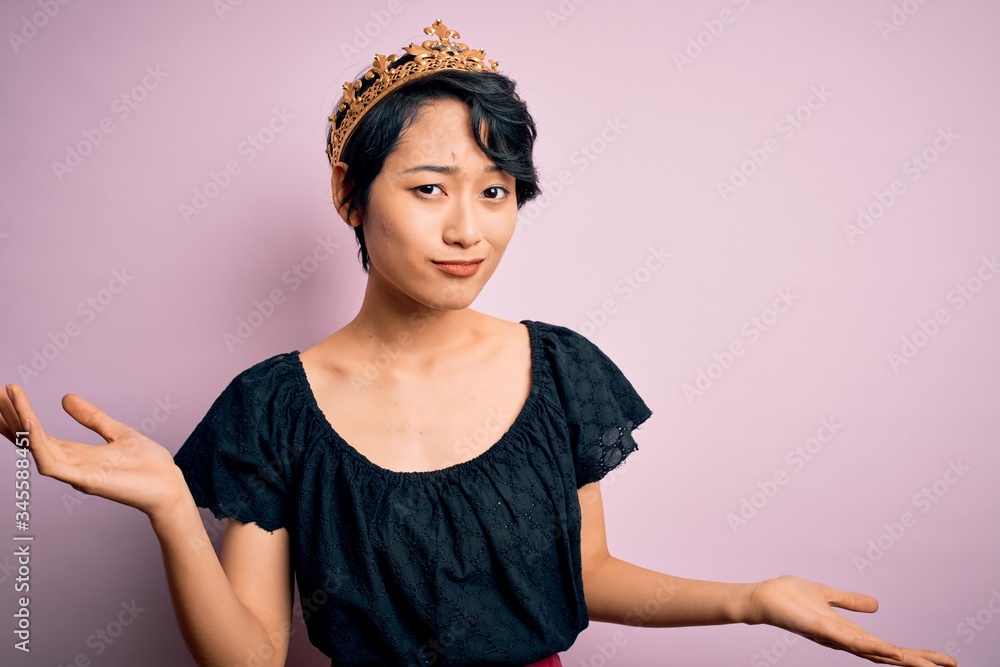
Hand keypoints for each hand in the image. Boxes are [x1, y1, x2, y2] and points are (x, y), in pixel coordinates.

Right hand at [1, 383, 188, 519]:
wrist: (169, 485)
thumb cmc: (148, 465)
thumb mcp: (117, 431)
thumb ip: (91, 418)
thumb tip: (65, 398)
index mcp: (76, 454)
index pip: (39, 435)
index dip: (21, 417)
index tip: (7, 394)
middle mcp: (70, 464)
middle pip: (32, 440)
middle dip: (12, 418)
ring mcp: (75, 474)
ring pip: (36, 448)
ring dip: (21, 423)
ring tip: (8, 397)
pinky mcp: (85, 481)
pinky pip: (52, 462)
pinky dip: (39, 443)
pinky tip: (31, 421)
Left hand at [742, 574, 956, 665]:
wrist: (763, 597)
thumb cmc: (791, 598)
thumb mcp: (829, 596)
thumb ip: (851, 602)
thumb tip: (877, 605)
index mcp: (850, 633)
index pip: (890, 646)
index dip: (916, 654)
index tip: (944, 660)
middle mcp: (845, 640)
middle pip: (888, 654)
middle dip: (919, 661)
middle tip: (950, 665)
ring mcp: (834, 637)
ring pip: (874, 651)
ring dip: (901, 658)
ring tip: (928, 665)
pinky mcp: (821, 629)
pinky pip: (849, 640)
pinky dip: (869, 647)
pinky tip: (888, 651)